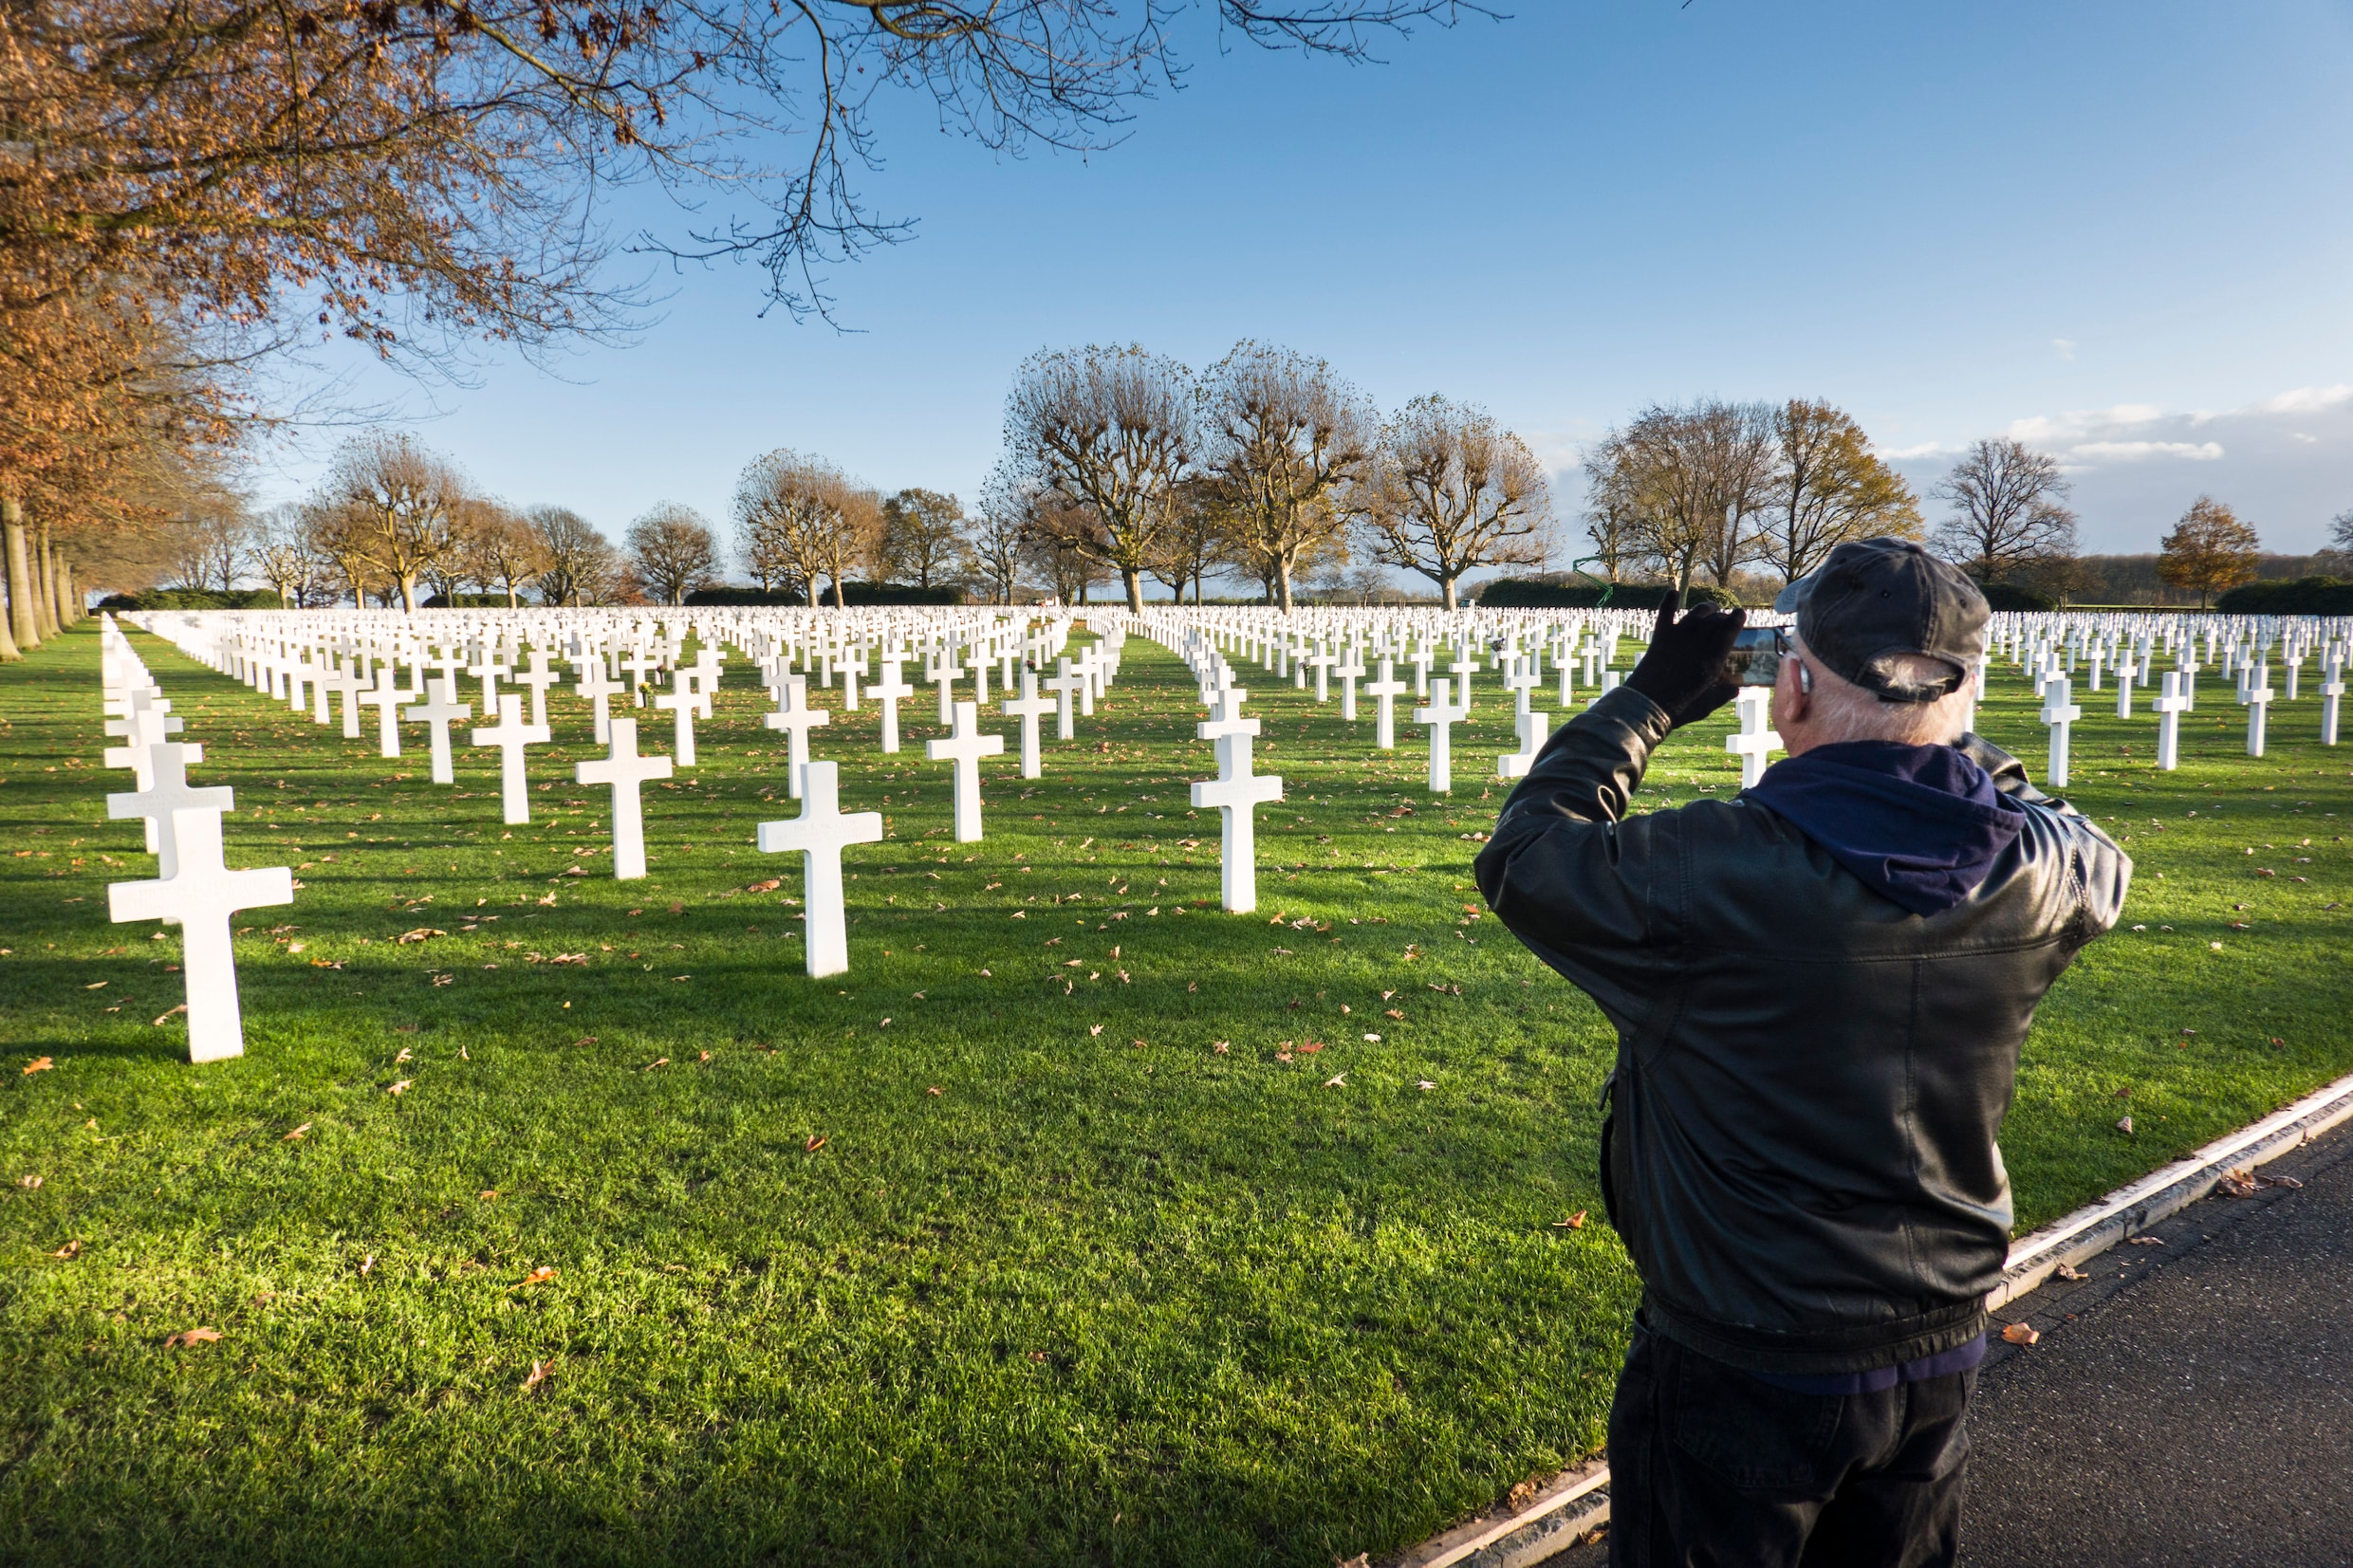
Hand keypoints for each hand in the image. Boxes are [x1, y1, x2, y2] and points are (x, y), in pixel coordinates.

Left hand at [1624, 591, 1746, 728]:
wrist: (1645, 706)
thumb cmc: (1677, 709)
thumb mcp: (1705, 705)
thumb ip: (1722, 695)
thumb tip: (1736, 689)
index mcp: (1712, 660)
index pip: (1729, 632)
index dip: (1736, 619)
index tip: (1740, 613)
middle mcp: (1697, 644)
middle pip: (1715, 621)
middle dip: (1723, 616)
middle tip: (1725, 618)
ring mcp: (1678, 638)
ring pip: (1696, 614)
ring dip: (1706, 608)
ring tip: (1711, 607)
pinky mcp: (1660, 637)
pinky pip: (1665, 614)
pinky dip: (1669, 601)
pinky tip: (1672, 592)